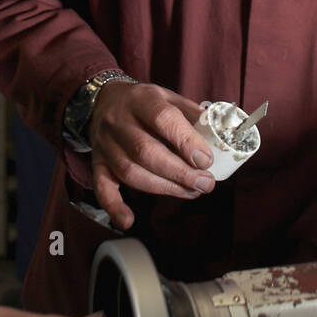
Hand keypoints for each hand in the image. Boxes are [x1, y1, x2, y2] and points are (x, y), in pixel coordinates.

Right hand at [88, 82, 214, 229]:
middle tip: (205, 183)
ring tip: (191, 192)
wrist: (104, 100)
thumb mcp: (168, 96)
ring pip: (130, 172)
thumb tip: (219, 136)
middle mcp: (119, 121)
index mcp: (142, 99)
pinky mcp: (98, 163)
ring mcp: (106, 144)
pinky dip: (114, 206)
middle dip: (179, 172)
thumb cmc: (144, 102)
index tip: (206, 160)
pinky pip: (101, 187)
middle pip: (145, 151)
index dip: (186, 141)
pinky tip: (128, 220)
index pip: (163, 118)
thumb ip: (191, 115)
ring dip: (164, 188)